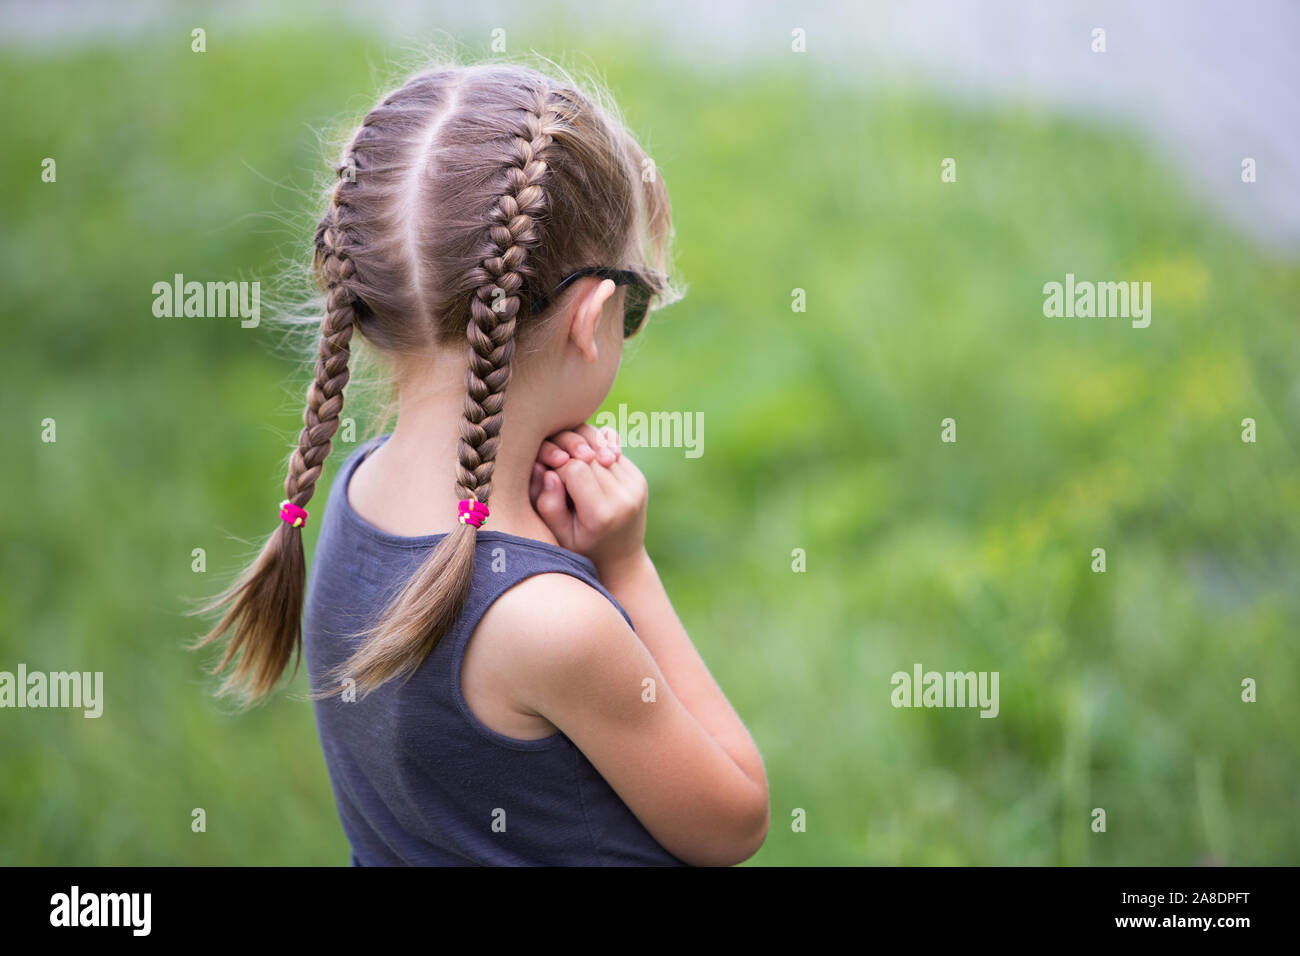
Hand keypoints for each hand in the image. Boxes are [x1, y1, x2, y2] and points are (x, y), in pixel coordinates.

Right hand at [529, 424, 648, 577]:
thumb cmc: (582, 548)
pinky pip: (611, 451)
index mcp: (601, 514)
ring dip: (582, 453)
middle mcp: (624, 497)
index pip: (574, 469)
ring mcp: (636, 486)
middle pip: (588, 454)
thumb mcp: (558, 534)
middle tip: (558, 470)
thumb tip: (546, 470)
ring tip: (572, 469)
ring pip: (600, 448)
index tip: (551, 482)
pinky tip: (587, 469)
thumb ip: (548, 504)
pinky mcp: (639, 479)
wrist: (620, 559)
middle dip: (568, 456)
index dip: (556, 469)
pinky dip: (595, 455)